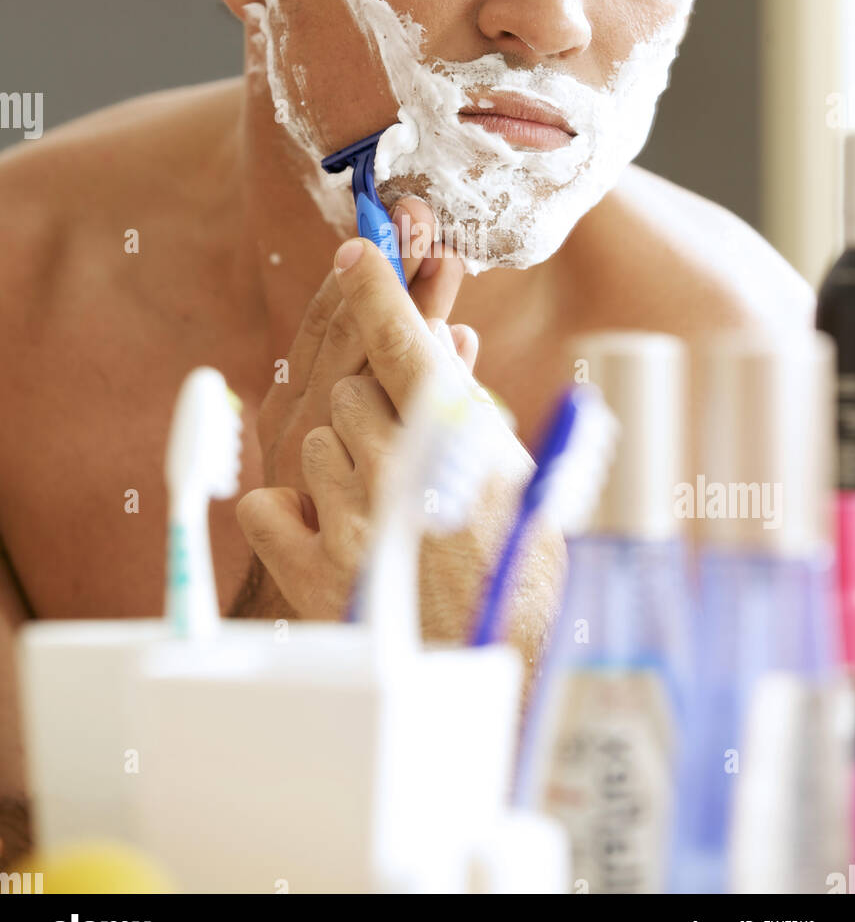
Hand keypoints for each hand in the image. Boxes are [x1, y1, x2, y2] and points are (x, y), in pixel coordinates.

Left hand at [236, 202, 556, 644]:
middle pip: (352, 388)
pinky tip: (327, 530)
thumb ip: (470, 407)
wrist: (499, 672)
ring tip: (384, 505)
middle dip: (375, 407)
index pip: (401, 339)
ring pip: (314, 440)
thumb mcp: (516, 479)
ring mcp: (349, 520)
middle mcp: (396, 469)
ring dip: (341, 461)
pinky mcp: (311, 571)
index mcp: (455, 442)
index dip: (378, 287)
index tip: (359, 250)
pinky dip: (290, 513)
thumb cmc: (522, 576)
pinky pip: (265, 506)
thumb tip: (444, 341)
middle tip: (407, 449)